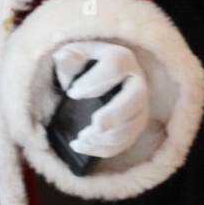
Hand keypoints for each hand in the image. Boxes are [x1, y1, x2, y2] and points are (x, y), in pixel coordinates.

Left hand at [52, 40, 149, 158]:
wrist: (94, 76)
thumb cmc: (82, 63)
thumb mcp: (72, 55)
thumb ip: (68, 57)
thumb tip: (63, 58)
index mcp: (122, 58)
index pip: (114, 67)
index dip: (94, 82)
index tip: (71, 94)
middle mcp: (137, 81)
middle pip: (135, 98)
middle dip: (115, 114)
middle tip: (95, 126)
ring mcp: (140, 105)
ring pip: (132, 125)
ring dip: (107, 136)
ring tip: (80, 139)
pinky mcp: (135, 125)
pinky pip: (126, 141)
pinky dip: (105, 148)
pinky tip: (82, 146)